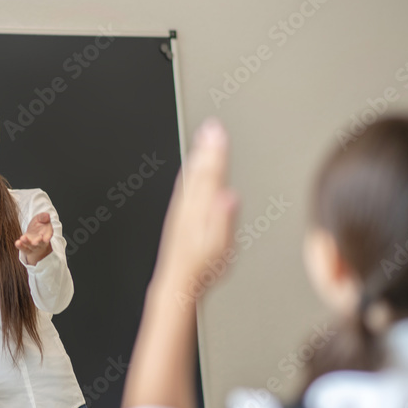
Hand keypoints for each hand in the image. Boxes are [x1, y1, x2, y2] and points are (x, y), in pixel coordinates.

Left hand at [15, 212, 52, 264]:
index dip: (47, 237)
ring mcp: (34, 246)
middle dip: (38, 242)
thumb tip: (47, 215)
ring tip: (22, 238)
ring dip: (27, 243)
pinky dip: (21, 246)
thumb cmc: (39, 226)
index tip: (45, 239)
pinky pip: (24, 249)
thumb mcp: (40, 219)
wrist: (34, 233)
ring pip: (31, 246)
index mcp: (47, 233)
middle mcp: (41, 241)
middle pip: (40, 243)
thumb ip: (43, 217)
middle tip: (34, 242)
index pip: (48, 235)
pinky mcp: (27, 249)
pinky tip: (17, 243)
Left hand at [154, 119, 237, 293]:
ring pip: (190, 176)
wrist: (179, 281)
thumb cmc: (203, 267)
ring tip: (202, 139)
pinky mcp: (179, 217)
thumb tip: (228, 196)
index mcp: (201, 211)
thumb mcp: (221, 247)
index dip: (216, 152)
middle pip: (199, 170)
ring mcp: (182, 211)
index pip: (211, 174)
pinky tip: (192, 169)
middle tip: (210, 126)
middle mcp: (188, 207)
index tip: (218, 131)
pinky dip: (191, 172)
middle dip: (206, 147)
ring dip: (197, 155)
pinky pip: (185, 186)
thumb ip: (224, 220)